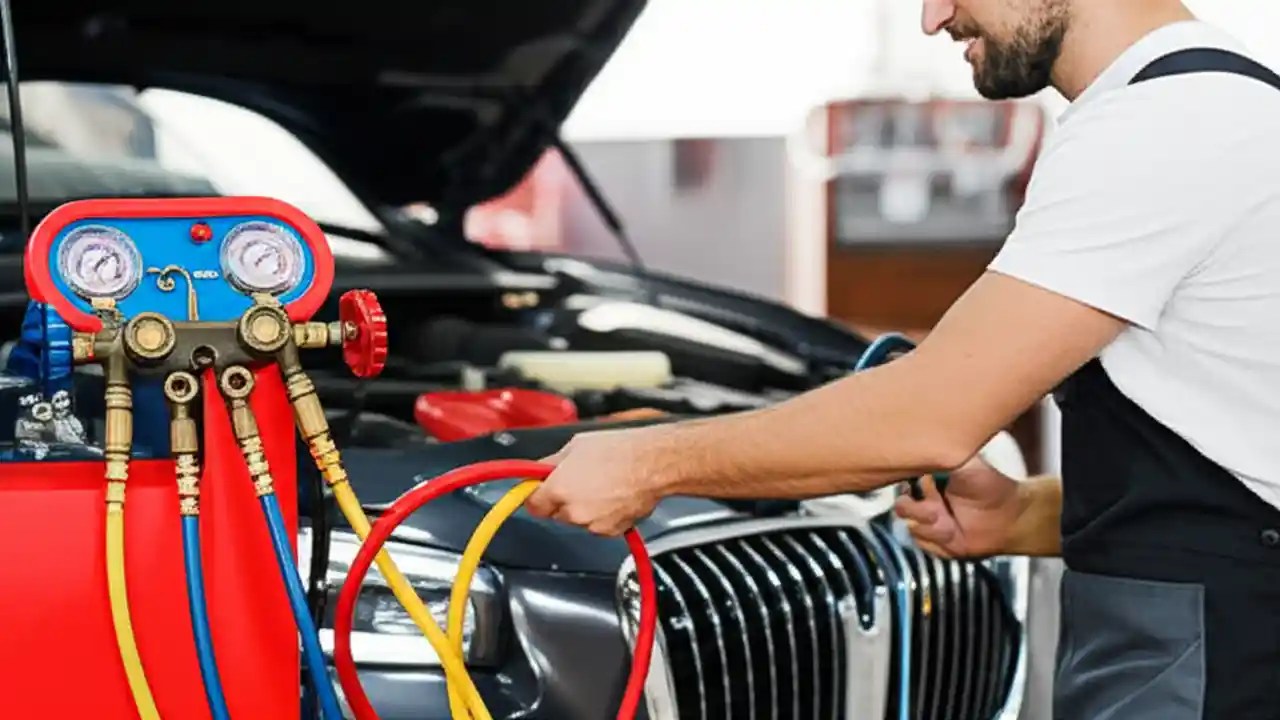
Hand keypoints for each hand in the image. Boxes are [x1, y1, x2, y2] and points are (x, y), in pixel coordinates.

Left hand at [524, 426, 673, 536]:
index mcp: (558, 489)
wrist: (654, 464)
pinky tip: (613, 496)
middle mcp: (572, 512)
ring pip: (577, 520)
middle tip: (579, 480)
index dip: (536, 495)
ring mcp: (591, 525)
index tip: (540, 489)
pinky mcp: (610, 532)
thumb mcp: (576, 445)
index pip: (531, 504)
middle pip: (555, 512)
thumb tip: (536, 470)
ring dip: (583, 507)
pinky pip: (597, 525)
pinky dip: (602, 515)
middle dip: (562, 499)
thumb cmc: (620, 451)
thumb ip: (551, 463)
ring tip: (602, 485)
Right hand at [893, 453, 1023, 558]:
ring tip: (951, 524)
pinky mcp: (934, 542)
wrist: (1010, 517)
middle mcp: (923, 500)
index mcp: (927, 479)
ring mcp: (928, 522)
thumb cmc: (990, 486)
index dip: (910, 485)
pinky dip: (937, 540)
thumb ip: (944, 453)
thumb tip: (924, 443)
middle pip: (900, 506)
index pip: (902, 480)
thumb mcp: (968, 463)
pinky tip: (953, 535)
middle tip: (936, 510)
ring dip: (930, 527)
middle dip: (914, 510)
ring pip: (910, 527)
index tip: (927, 485)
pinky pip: (922, 543)